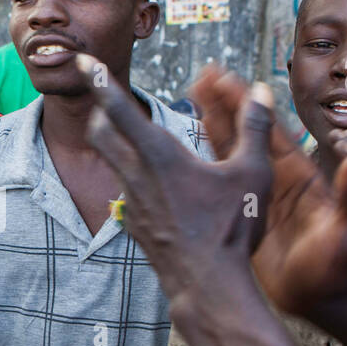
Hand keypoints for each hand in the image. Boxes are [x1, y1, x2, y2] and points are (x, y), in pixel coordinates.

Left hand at [81, 55, 274, 299]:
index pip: (119, 107)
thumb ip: (256, 127)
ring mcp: (130, 203)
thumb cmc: (231, 229)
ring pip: (112, 164)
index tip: (82, 59)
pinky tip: (159, 189)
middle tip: (107, 97)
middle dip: (100, 111)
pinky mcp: (133, 226)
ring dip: (119, 146)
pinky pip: (127, 194)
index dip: (98, 80)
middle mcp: (135, 176)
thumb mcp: (253, 173)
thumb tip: (263, 91)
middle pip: (100, 133)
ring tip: (142, 142)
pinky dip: (136, 180)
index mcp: (159, 155)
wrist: (207, 286)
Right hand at [189, 67, 346, 313]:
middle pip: (248, 134)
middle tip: (203, 75)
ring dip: (213, 126)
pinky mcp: (246, 220)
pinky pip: (222, 184)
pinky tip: (185, 156)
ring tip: (191, 99)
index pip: (270, 132)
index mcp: (302, 178)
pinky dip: (205, 165)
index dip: (249, 104)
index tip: (228, 79)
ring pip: (232, 154)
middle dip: (226, 104)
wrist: (330, 304)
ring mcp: (261, 200)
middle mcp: (279, 183)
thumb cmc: (346, 270)